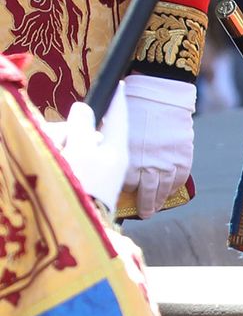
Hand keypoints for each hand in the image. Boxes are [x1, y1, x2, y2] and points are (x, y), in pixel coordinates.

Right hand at [53, 81, 128, 212]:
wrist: (76, 231)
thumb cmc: (82, 187)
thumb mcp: (81, 149)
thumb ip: (81, 125)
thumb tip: (82, 108)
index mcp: (116, 149)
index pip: (118, 117)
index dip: (116, 99)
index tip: (119, 83)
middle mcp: (107, 158)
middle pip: (85, 129)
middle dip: (67, 129)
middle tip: (57, 141)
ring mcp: (94, 171)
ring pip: (70, 143)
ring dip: (57, 144)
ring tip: (52, 161)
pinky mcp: (80, 182)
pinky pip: (66, 158)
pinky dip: (56, 157)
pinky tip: (49, 166)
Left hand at [123, 73, 195, 217]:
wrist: (160, 91)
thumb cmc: (131, 105)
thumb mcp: (111, 127)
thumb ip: (109, 148)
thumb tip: (103, 158)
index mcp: (125, 158)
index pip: (123, 184)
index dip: (122, 189)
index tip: (121, 194)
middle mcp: (146, 165)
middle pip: (145, 193)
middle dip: (144, 206)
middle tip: (143, 213)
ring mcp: (166, 163)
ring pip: (162, 190)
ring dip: (159, 201)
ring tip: (155, 207)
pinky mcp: (182, 158)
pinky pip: (178, 179)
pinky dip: (174, 187)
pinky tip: (169, 191)